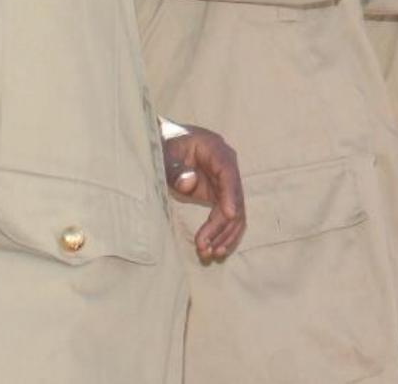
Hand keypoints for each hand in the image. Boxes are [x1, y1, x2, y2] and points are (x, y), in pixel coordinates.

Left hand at [161, 122, 244, 261]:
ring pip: (235, 211)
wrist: (162, 143)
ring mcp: (224, 182)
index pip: (228, 173)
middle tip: (205, 246)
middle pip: (234, 197)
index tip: (229, 215)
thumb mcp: (164, 154)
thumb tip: (190, 183)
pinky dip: (221, 232)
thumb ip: (175, 168)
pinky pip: (226, 216)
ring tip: (209, 253)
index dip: (231, 194)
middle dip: (223, 224)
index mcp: (216, 150)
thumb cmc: (163, 145)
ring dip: (225, 233)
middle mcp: (226, 166)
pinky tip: (214, 248)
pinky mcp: (218, 194)